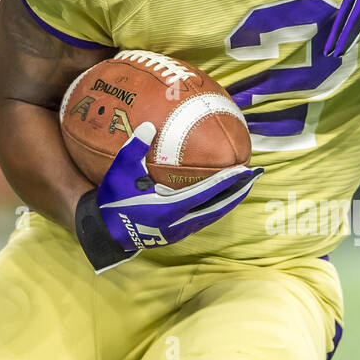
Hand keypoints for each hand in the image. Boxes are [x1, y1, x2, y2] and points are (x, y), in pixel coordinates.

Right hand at [75, 122, 263, 272]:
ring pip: (211, 216)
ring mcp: (179, 231)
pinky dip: (215, 207)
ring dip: (228, 201)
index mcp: (170, 208)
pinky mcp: (175, 234)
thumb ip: (134, 148)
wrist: (105, 232)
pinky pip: (202, 219)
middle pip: (217, 208)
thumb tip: (149, 125)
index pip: (207, 193)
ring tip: (242, 187)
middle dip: (237, 193)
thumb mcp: (120, 171)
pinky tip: (218, 199)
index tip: (244, 170)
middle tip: (254, 177)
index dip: (227, 182)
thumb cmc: (113, 200)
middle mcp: (180, 223)